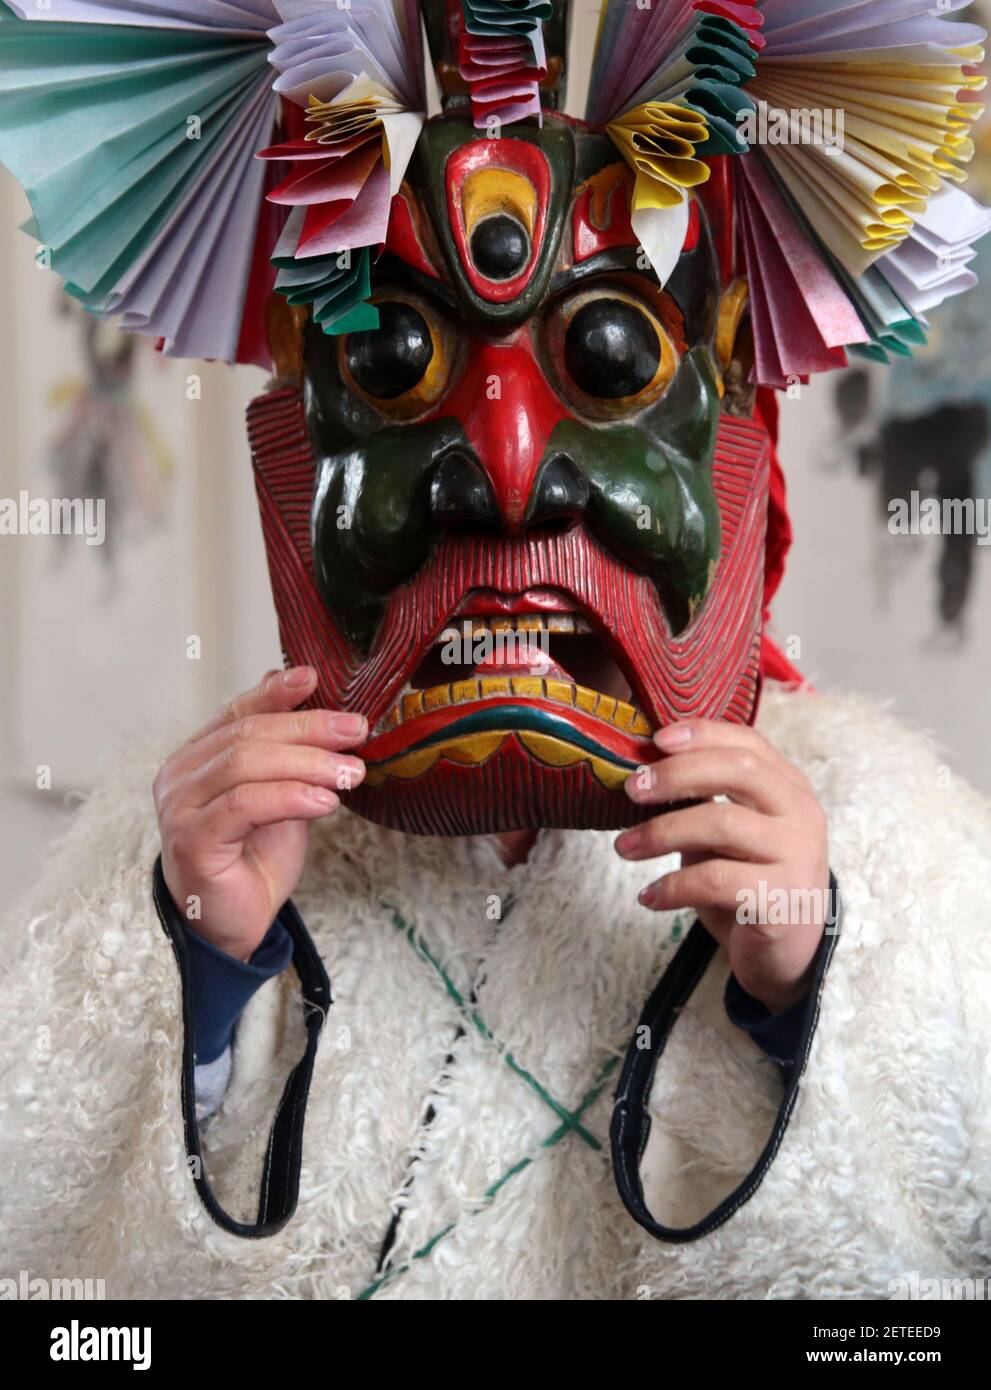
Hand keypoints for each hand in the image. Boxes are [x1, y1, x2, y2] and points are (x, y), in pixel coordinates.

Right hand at [154, 667, 365, 960]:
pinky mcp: (191, 841)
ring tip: (350, 772)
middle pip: (247, 734)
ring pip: (246, 764)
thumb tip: (305, 692)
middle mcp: (181, 776)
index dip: (276, 692)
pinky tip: (324, 801)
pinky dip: (291, 796)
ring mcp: (180, 808)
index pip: (237, 712)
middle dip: (308, 728)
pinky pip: (245, 805)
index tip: (315, 677)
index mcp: (197, 757)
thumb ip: (287, 753)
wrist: (234, 924)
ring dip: (307, 763)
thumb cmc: (254, 859)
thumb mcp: (280, 796)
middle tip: (355, 730)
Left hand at [616, 720, 829, 1013]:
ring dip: (661, 832)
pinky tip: (649, 896)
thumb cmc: (751, 883)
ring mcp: (797, 855)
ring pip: (721, 823)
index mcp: (790, 788)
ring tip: (625, 848)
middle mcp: (801, 814)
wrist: (790, 955)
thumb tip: (641, 778)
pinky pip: (716, 880)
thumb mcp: (732, 835)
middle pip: (738, 770)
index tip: (656, 739)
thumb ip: (706, 803)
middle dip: (677, 774)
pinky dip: (673, 886)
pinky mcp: (783, 898)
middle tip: (631, 789)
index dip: (703, 733)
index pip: (749, 743)